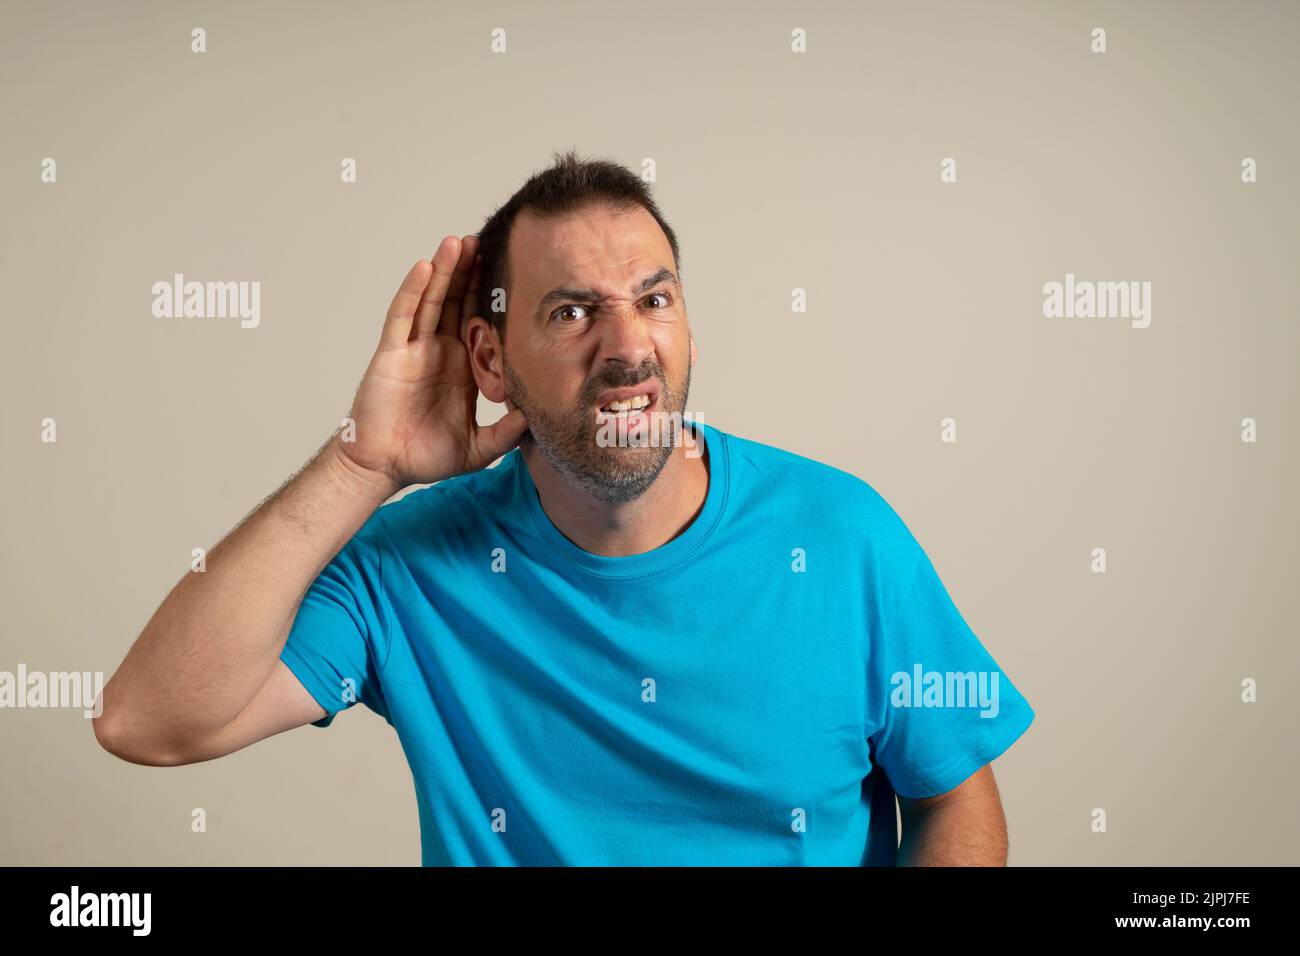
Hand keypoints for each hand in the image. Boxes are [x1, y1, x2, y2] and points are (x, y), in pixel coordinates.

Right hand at [333, 235, 527, 488]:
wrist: (385, 467)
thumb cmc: (425, 457)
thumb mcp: (478, 447)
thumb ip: (506, 434)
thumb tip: (538, 420)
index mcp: (461, 368)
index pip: (479, 322)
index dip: (491, 298)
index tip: (513, 272)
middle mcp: (438, 351)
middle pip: (456, 301)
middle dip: (470, 272)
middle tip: (487, 240)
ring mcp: (414, 349)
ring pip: (431, 300)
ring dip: (444, 270)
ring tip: (458, 241)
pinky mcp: (391, 353)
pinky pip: (403, 316)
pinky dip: (413, 290)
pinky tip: (426, 267)